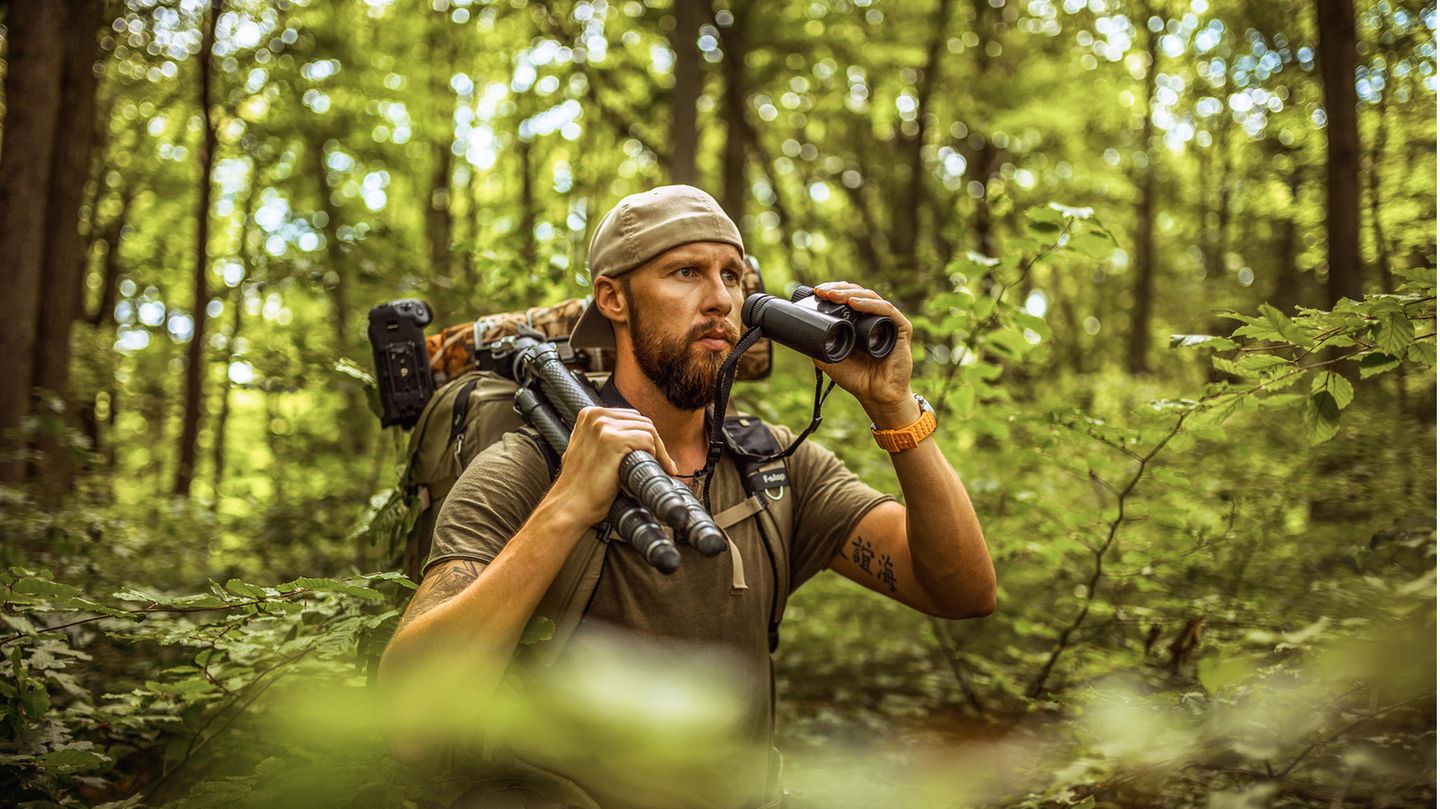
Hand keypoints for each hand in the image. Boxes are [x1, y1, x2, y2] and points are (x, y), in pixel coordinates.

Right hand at [545, 406, 678, 526]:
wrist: (571, 505)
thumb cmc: (581, 485)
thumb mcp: (588, 449)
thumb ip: (605, 436)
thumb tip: (633, 434)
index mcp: (589, 414)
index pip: (630, 417)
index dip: (644, 437)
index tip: (653, 453)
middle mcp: (595, 416)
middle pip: (641, 421)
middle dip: (655, 443)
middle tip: (662, 463)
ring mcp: (603, 426)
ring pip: (648, 430)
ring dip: (658, 450)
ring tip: (660, 467)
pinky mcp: (614, 440)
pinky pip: (648, 440)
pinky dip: (656, 455)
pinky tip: (652, 468)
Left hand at [810, 282, 918, 428]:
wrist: (876, 395)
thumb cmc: (857, 378)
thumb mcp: (830, 358)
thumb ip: (818, 345)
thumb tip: (801, 331)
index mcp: (860, 321)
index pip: (847, 297)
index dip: (833, 291)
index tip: (817, 292)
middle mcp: (874, 317)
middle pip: (857, 293)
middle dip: (838, 289)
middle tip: (822, 291)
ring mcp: (889, 321)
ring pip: (871, 297)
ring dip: (850, 293)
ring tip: (834, 296)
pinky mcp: (902, 328)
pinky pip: (886, 311)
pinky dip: (870, 304)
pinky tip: (854, 304)